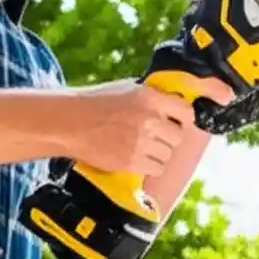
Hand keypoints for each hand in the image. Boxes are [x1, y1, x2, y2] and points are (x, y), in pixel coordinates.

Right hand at [61, 80, 195, 176]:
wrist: (71, 123)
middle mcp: (150, 120)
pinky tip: (137, 158)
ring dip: (158, 153)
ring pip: (168, 155)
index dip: (181, 118)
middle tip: (155, 135)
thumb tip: (174, 103)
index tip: (175, 121)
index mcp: (151, 98)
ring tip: (142, 147)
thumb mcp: (129, 89)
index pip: (186, 112)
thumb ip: (153, 97)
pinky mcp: (132, 162)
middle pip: (178, 137)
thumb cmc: (98, 103)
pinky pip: (156, 169)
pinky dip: (149, 166)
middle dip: (168, 137)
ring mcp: (142, 142)